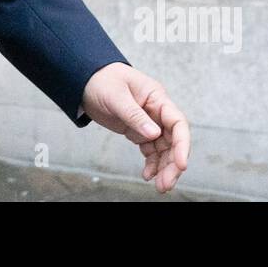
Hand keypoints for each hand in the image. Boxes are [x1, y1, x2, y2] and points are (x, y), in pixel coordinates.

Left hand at [81, 62, 189, 193]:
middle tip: (166, 184)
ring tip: (160, 186)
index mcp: (157, 98)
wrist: (85, 80)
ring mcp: (149, 122)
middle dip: (172, 163)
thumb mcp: (116, 97)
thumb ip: (134, 115)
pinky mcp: (138, 130)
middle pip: (173, 140)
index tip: (181, 164)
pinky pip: (151, 150)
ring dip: (164, 167)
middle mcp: (157, 111)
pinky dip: (152, 163)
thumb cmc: (102, 80)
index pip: (178, 123)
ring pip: (164, 149)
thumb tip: (154, 134)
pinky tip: (147, 175)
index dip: (182, 145)